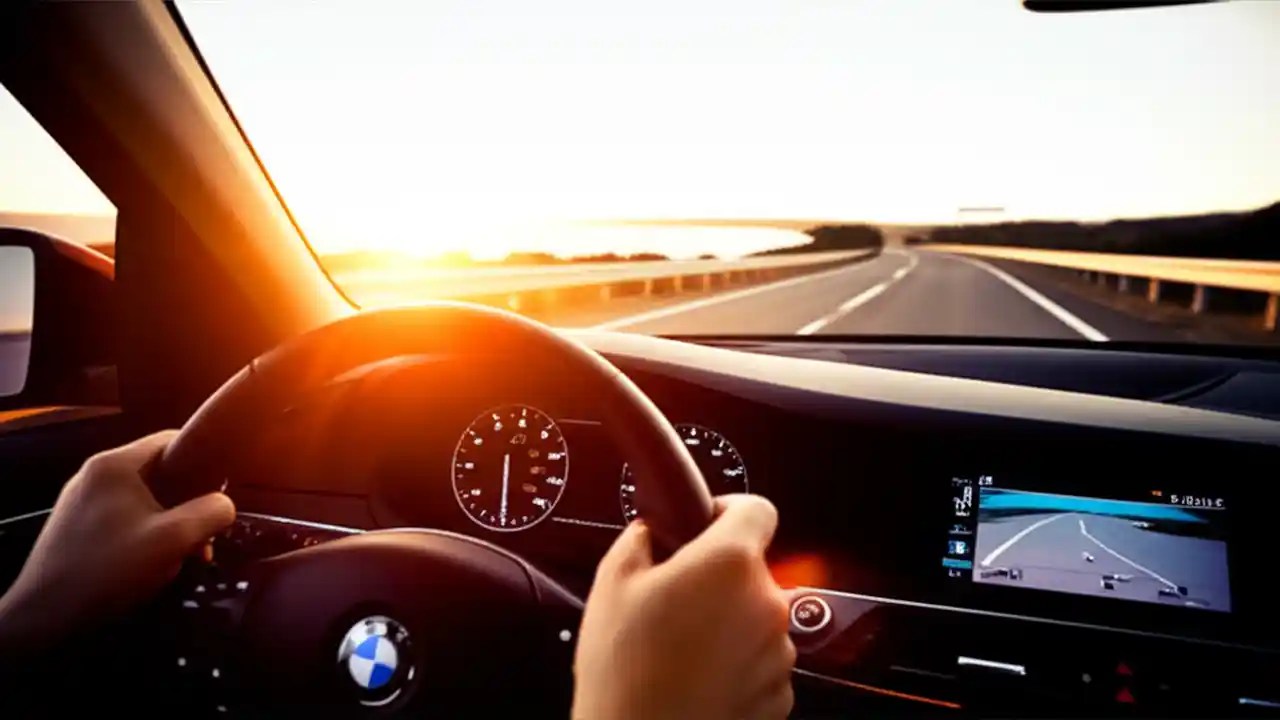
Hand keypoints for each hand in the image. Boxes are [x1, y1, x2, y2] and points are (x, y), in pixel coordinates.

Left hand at [0, 431, 234, 650]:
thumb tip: (226, 506)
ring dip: (168, 524)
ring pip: (143, 499)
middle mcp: (94, 474)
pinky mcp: (76, 526)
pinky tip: (149, 564)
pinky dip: (144, 534)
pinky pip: (124, 518)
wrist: (44, 616)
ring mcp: (81, 500)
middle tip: (201, 537)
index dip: (204, 461)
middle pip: (160, 473)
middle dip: (187, 504)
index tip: (221, 493)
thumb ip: (210, 514)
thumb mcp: (173, 540)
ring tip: (177, 555)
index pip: (172, 439)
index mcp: (115, 465)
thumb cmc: (108, 570)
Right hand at [573, 494, 794, 719]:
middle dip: (716, 578)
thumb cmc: (624, 672)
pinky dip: (735, 664)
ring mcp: (778, 653)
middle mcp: (766, 603)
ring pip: (755, 618)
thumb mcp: (612, 583)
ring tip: (679, 647)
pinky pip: (760, 662)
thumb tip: (651, 531)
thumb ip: (641, 539)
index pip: (757, 509)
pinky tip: (694, 677)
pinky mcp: (779, 695)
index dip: (728, 511)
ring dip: (727, 623)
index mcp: (730, 563)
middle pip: (751, 570)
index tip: (705, 524)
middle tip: (673, 599)